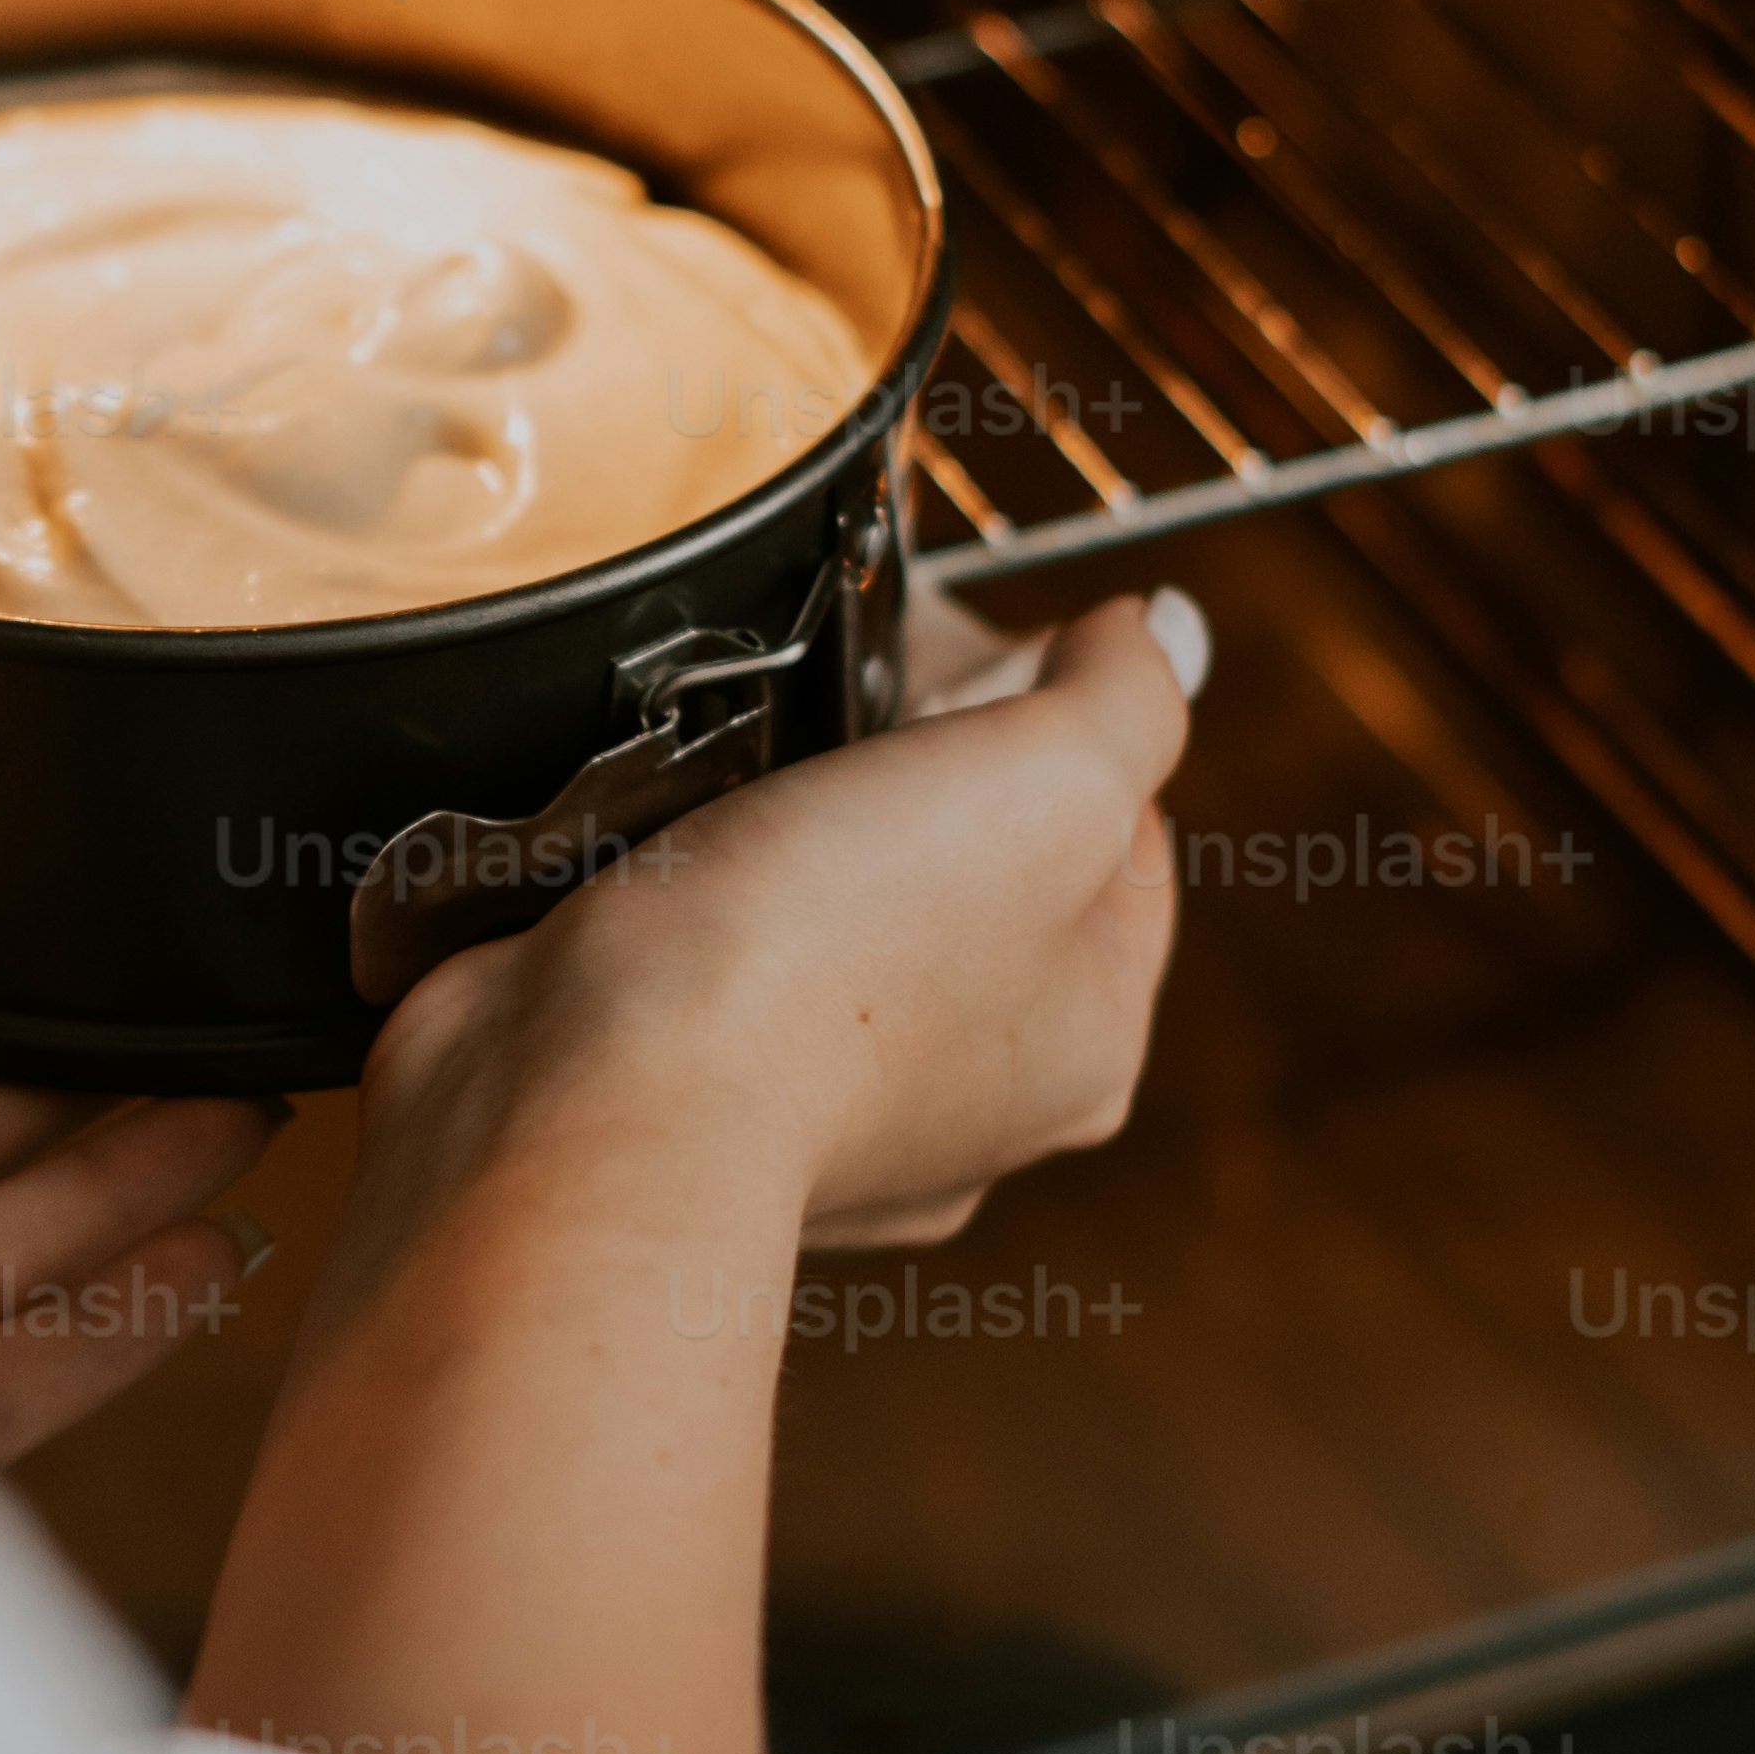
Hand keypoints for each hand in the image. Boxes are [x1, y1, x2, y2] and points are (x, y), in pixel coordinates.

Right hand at [362, 589, 1188, 1252]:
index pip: (1126, 837)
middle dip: (923, 770)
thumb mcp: (1048, 776)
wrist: (595, 1100)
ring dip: (799, 827)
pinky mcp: (688, 1103)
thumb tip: (1159, 633)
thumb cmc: (831, 955)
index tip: (961, 662)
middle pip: (983, 872)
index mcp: (1091, 1042)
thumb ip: (1130, 695)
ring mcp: (823, 1120)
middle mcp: (971, 1106)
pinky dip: (695, 900)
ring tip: (744, 775)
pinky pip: (718, 961)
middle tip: (849, 708)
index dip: (1055, 718)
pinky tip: (665, 865)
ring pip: (844, 913)